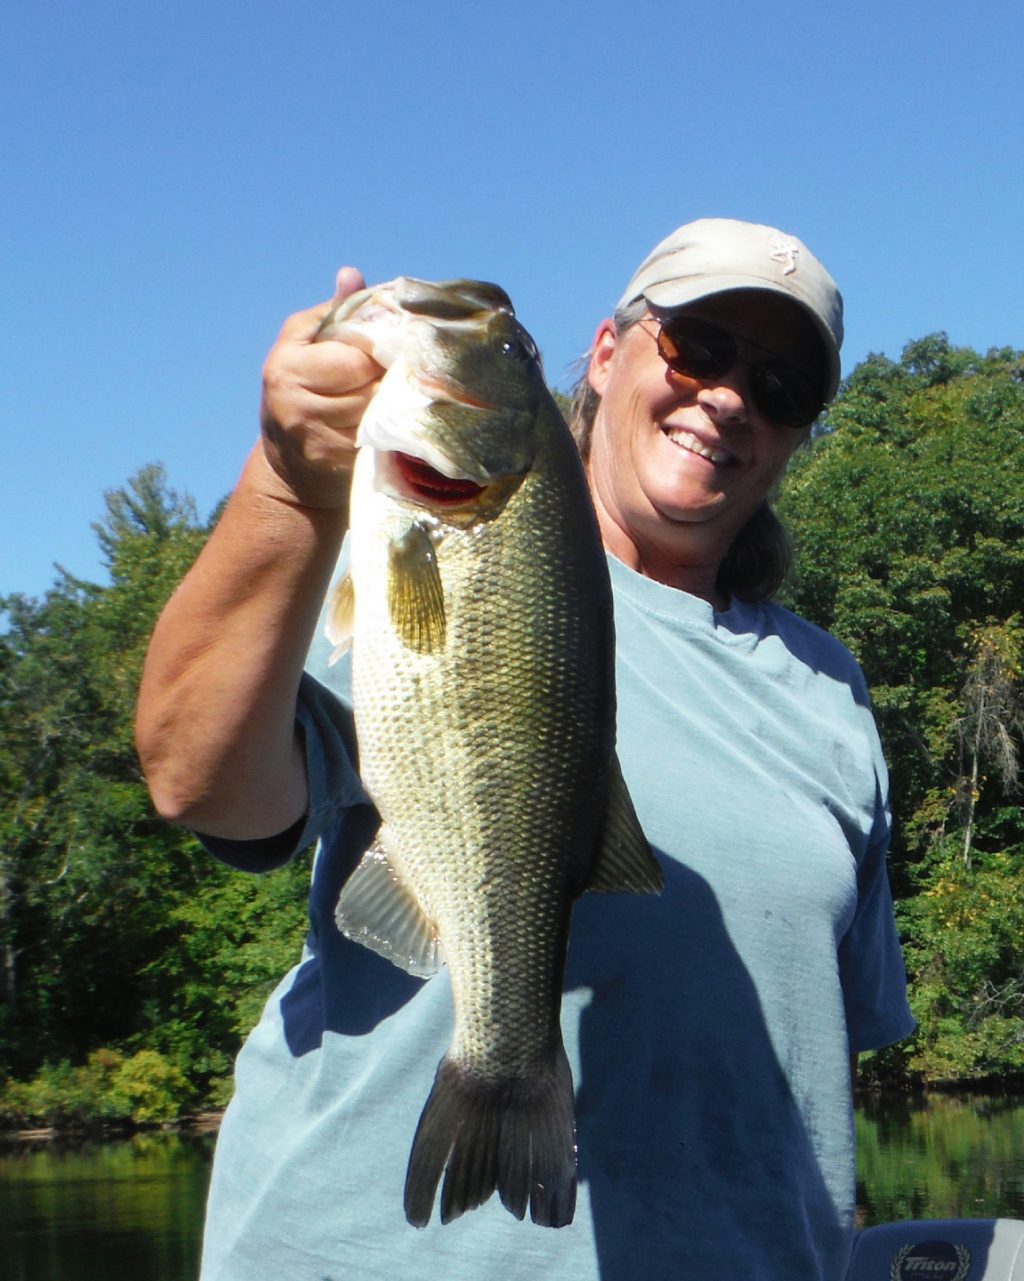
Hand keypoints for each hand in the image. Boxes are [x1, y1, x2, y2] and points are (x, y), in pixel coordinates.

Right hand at [259, 267, 383, 508]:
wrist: (290, 465)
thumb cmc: (301, 390)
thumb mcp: (304, 345)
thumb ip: (332, 313)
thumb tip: (351, 275)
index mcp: (287, 366)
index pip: (355, 355)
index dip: (380, 351)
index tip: (394, 349)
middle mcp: (294, 404)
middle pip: (370, 385)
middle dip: (388, 378)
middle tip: (400, 375)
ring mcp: (314, 438)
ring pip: (377, 412)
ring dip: (392, 405)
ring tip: (393, 398)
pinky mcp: (332, 463)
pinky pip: (377, 439)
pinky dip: (388, 430)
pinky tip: (388, 424)